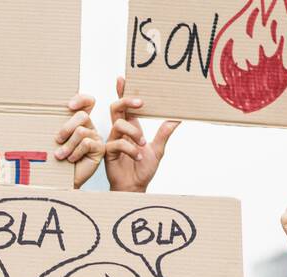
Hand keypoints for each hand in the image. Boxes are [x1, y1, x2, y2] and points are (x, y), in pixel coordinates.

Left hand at [55, 93, 104, 187]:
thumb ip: (58, 126)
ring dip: (68, 145)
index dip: (81, 99)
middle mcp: (89, 127)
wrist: (62, 180)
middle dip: (66, 128)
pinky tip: (72, 159)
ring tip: (61, 155)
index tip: (69, 106)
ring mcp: (96, 137)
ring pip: (81, 131)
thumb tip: (44, 111)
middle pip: (82, 116)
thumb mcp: (55, 140)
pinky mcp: (100, 149)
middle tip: (57, 140)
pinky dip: (75, 152)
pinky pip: (86, 143)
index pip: (87, 102)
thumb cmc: (57, 160)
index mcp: (79, 122)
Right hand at [105, 76, 179, 192]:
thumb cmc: (143, 169)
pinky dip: (130, 149)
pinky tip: (137, 157)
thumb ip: (164, 133)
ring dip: (133, 132)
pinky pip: (117, 144)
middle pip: (117, 108)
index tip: (123, 79)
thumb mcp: (158, 150)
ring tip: (143, 144)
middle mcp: (120, 132)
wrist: (135, 187)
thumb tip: (177, 119)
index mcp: (131, 127)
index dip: (122, 92)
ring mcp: (113, 141)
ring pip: (118, 124)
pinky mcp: (108, 153)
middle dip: (127, 101)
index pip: (124, 106)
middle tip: (141, 103)